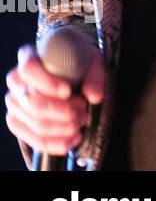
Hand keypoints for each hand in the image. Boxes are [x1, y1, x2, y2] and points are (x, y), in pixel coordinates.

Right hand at [5, 42, 104, 156]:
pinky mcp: (17, 123)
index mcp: (29, 57)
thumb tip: (94, 96)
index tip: (68, 91)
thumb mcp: (91, 60)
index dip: (47, 83)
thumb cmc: (78, 62)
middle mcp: (16, 81)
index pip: (28, 69)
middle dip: (62, 111)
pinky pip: (33, 140)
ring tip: (81, 121)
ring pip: (35, 123)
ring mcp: (14, 103)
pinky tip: (73, 139)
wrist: (71, 72)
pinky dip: (55, 143)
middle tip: (83, 108)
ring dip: (63, 127)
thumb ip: (94, 75)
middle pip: (32, 103)